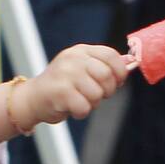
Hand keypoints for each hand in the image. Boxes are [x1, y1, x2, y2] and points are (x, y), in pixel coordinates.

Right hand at [17, 45, 132, 127]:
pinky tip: (72, 108)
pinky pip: (85, 107)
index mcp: (81, 51)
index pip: (111, 55)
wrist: (33, 99)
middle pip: (107, 76)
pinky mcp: (60, 92)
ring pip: (97, 94)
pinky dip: (81, 112)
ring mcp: (65, 74)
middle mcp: (73, 59)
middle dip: (107, 91)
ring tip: (79, 100)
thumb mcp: (82, 69)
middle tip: (95, 95)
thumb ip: (104, 67)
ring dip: (92, 103)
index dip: (120, 72)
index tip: (117, 82)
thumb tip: (131, 62)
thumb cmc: (63, 86)